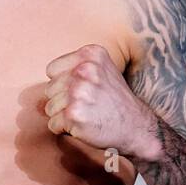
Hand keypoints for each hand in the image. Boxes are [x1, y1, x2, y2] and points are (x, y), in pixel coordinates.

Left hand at [43, 44, 160, 158]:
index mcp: (90, 54)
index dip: (64, 83)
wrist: (137, 128)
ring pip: (49, 107)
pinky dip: (64, 129)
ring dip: (63, 116)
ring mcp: (79, 92)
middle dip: (63, 101)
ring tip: (87, 114)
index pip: (52, 69)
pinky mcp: (74, 114)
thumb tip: (48, 74)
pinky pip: (53, 124)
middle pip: (49, 89)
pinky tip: (84, 125)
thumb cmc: (114, 100)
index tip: (84, 90)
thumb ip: (76, 66)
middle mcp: (84, 70)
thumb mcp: (102, 70)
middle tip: (88, 105)